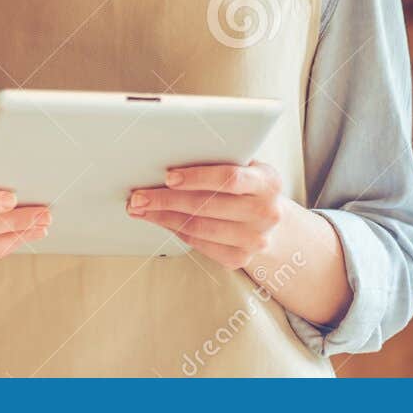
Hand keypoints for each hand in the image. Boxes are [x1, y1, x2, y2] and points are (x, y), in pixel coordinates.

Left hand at [128, 161, 286, 269]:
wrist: (272, 222)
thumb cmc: (250, 186)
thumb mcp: (248, 167)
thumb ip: (223, 160)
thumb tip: (174, 154)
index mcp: (268, 182)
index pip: (229, 179)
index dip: (197, 177)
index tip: (168, 176)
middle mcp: (265, 213)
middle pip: (207, 206)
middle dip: (167, 200)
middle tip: (139, 196)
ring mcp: (253, 239)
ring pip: (199, 228)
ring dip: (164, 217)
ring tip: (141, 209)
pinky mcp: (239, 258)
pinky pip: (199, 244)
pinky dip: (175, 230)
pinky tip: (161, 220)